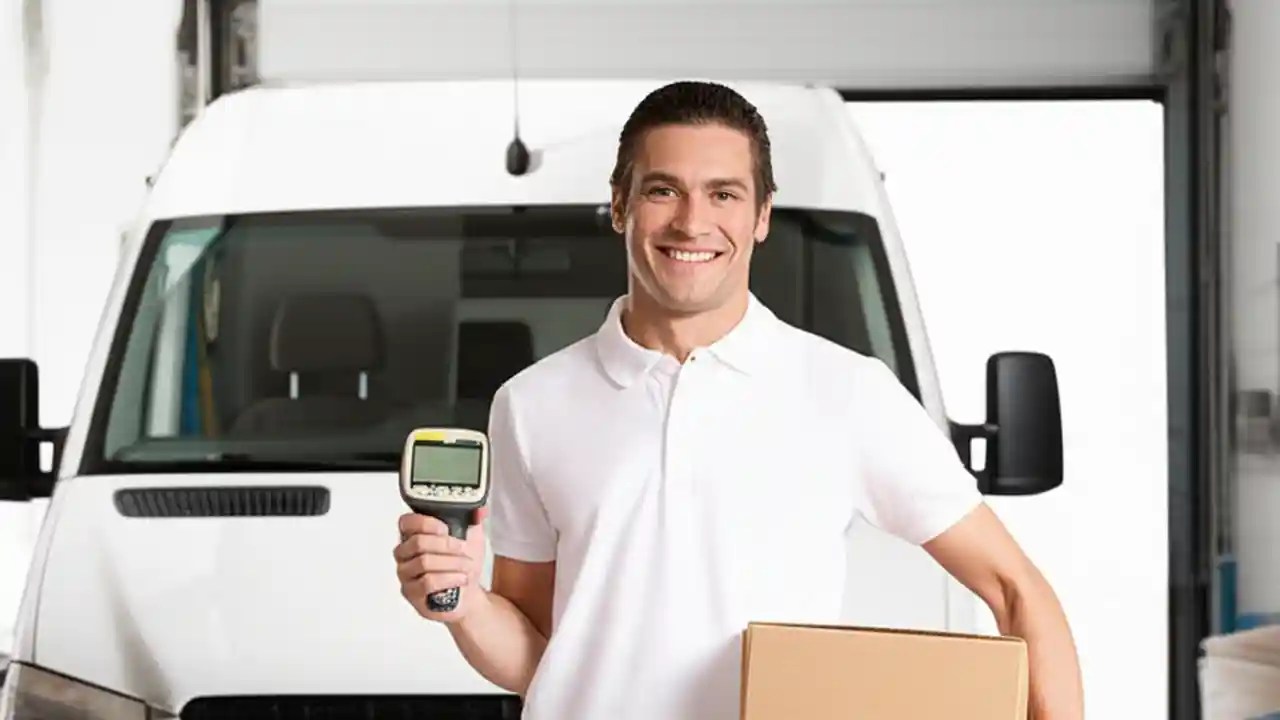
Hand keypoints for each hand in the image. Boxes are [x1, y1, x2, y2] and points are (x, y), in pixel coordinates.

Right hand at [394, 507, 488, 622]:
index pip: (407, 522)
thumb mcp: (471, 538)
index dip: (426, 523)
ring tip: (467, 566)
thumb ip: (472, 521)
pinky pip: (427, 583)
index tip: (445, 529)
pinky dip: (449, 579)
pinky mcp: (411, 593)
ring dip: (451, 563)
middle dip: (446, 545)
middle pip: (417, 542)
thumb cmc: (463, 564)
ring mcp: (405, 574)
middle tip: (463, 549)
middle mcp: (404, 553)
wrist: (468, 594)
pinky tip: (461, 578)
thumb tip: (479, 510)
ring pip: (424, 562)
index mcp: (414, 534)